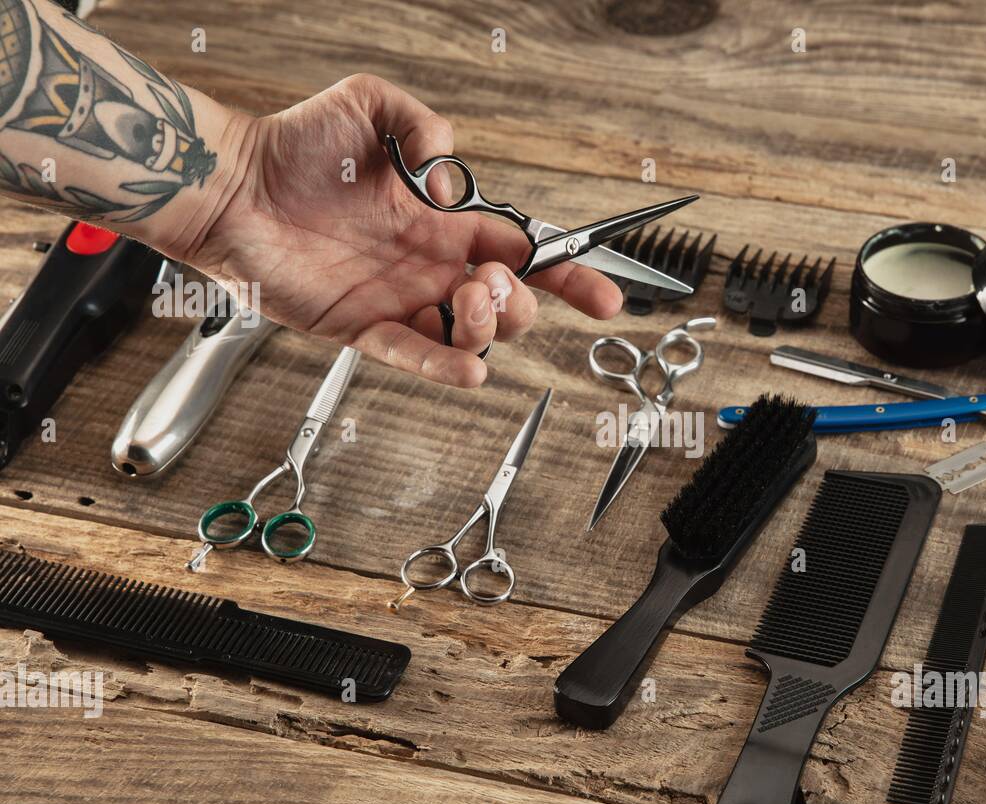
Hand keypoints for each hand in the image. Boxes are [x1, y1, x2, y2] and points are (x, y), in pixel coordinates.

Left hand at [185, 74, 622, 386]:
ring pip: (469, 337)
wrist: (232, 183)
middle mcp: (428, 268)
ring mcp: (397, 300)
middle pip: (508, 306)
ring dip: (488, 328)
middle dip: (518, 302)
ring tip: (466, 299)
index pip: (523, 255)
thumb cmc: (295, 144)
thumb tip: (454, 175)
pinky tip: (471, 370)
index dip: (569, 277)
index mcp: (443, 224)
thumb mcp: (371, 103)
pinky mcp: (358, 326)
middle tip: (489, 280)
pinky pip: (410, 356)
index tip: (605, 296)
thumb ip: (424, 124)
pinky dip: (444, 367)